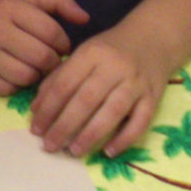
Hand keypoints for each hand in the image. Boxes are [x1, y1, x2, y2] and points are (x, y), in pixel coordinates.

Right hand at [0, 0, 88, 94]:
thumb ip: (57, 2)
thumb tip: (86, 18)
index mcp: (9, 6)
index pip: (51, 32)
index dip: (63, 43)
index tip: (60, 46)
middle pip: (41, 57)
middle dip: (52, 63)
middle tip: (49, 61)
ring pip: (26, 77)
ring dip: (35, 76)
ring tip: (32, 68)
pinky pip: (7, 89)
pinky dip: (15, 86)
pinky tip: (13, 75)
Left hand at [29, 26, 169, 157]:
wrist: (153, 37)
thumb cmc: (111, 49)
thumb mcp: (82, 54)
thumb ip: (59, 78)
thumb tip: (37, 109)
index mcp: (91, 54)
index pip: (65, 84)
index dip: (48, 108)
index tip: (35, 129)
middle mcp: (115, 67)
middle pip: (86, 100)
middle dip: (65, 126)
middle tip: (50, 145)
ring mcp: (137, 83)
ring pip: (113, 111)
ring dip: (91, 134)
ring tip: (74, 151)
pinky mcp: (154, 97)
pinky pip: (141, 121)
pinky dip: (125, 139)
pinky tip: (108, 152)